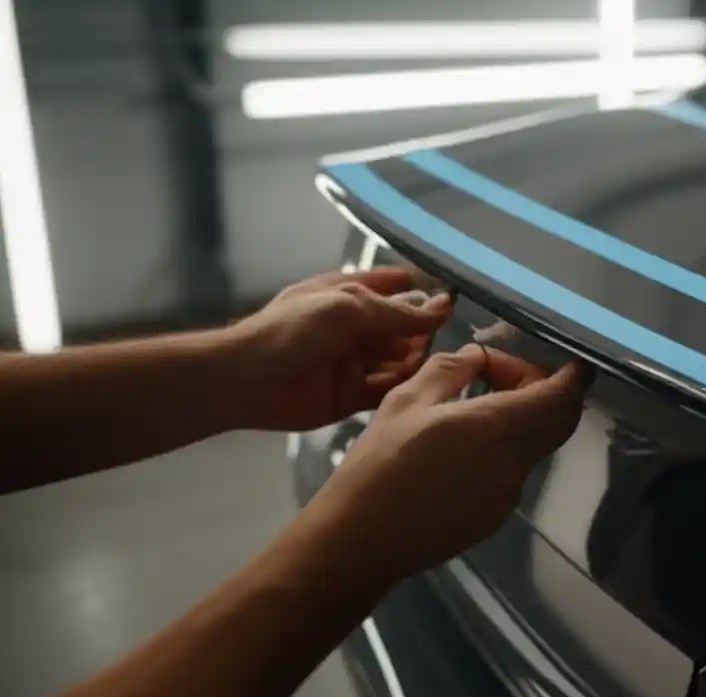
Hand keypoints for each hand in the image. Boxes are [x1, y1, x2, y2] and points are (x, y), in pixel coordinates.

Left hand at [225, 268, 450, 430]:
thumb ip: (398, 312)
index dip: (421, 291)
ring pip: (397, 360)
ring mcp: (353, 361)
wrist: (246, 380)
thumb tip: (445, 306)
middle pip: (400, 327)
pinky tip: (422, 385)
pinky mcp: (351, 395)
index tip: (453, 299)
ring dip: (415, 361)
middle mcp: (354, 326)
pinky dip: (403, 387)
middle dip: (422, 332)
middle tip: (449, 341)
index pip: (392, 287)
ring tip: (437, 364)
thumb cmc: (293, 331)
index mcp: (347, 295)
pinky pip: (386, 390)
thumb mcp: (348, 309)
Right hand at [307, 344, 586, 581]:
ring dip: (520, 418)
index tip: (559, 359)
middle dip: (543, 390)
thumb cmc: (379, 464)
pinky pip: (514, 470)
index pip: (563, 396)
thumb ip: (449, 369)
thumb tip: (476, 356)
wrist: (362, 540)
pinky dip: (503, 447)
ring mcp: (509, 495)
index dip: (570, 374)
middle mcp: (516, 463)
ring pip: (535, 444)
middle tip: (500, 375)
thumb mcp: (406, 401)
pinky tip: (460, 447)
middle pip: (558, 420)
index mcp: (498, 427)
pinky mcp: (495, 516)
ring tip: (471, 407)